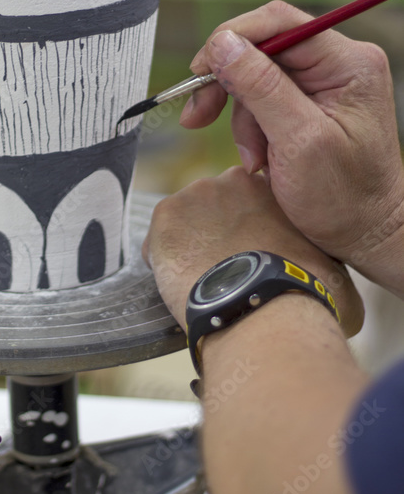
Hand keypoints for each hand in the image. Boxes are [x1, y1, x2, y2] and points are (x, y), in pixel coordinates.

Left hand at [142, 167, 363, 336]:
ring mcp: (195, 196)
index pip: (249, 201)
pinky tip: (184, 286)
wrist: (265, 312)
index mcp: (271, 187)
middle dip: (218, 234)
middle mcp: (231, 180)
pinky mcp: (165, 217)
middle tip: (225, 271)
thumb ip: (321, 258)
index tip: (249, 255)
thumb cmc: (307, 295)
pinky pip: (158, 241)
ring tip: (204, 283)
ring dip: (191, 247)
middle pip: (215, 207)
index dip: (247, 231)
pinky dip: (165, 263)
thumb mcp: (335, 271)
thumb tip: (326, 275)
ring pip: (186, 223)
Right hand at [180, 0, 403, 293]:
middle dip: (229, 85)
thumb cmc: (347, 199)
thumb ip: (261, 88)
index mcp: (348, 62)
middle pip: (262, 47)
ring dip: (242, 118)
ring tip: (254, 158)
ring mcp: (326, 82)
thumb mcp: (298, 143)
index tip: (200, 70)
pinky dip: (251, 128)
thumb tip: (222, 44)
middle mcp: (339, 63)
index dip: (231, 39)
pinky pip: (264, 98)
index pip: (278, 22)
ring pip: (257, 75)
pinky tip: (260, 157)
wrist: (368, 234)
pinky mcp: (312, 102)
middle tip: (198, 115)